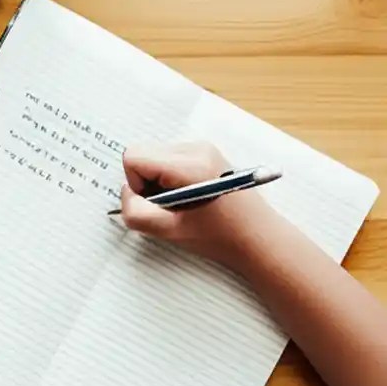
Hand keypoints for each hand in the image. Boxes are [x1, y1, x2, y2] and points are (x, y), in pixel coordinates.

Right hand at [119, 142, 281, 268]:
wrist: (260, 238)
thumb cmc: (220, 237)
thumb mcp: (171, 232)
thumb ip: (137, 214)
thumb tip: (127, 194)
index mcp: (190, 166)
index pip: (134, 157)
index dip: (135, 185)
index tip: (156, 205)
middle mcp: (197, 148)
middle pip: (143, 154)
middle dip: (146, 182)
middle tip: (169, 207)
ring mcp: (203, 148)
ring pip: (154, 156)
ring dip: (158, 181)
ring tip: (182, 203)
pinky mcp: (205, 152)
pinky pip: (168, 159)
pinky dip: (169, 178)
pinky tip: (189, 196)